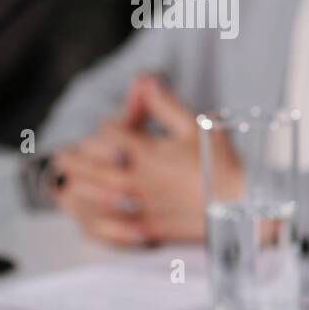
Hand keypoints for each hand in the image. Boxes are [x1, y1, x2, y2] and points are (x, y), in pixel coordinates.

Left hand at [54, 75, 240, 244]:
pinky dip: (93, 223)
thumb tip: (146, 80)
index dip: (108, 126)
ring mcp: (141, 206)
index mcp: (150, 151)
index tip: (114, 128)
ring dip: (75, 189)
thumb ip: (167, 104)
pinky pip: (109, 229)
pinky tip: (87, 219)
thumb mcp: (200, 126)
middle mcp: (139, 179)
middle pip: (89, 166)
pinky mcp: (148, 229)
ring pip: (92, 197)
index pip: (109, 132)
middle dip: (73, 158)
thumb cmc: (225, 166)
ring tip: (65, 185)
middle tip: (64, 156)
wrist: (244, 207)